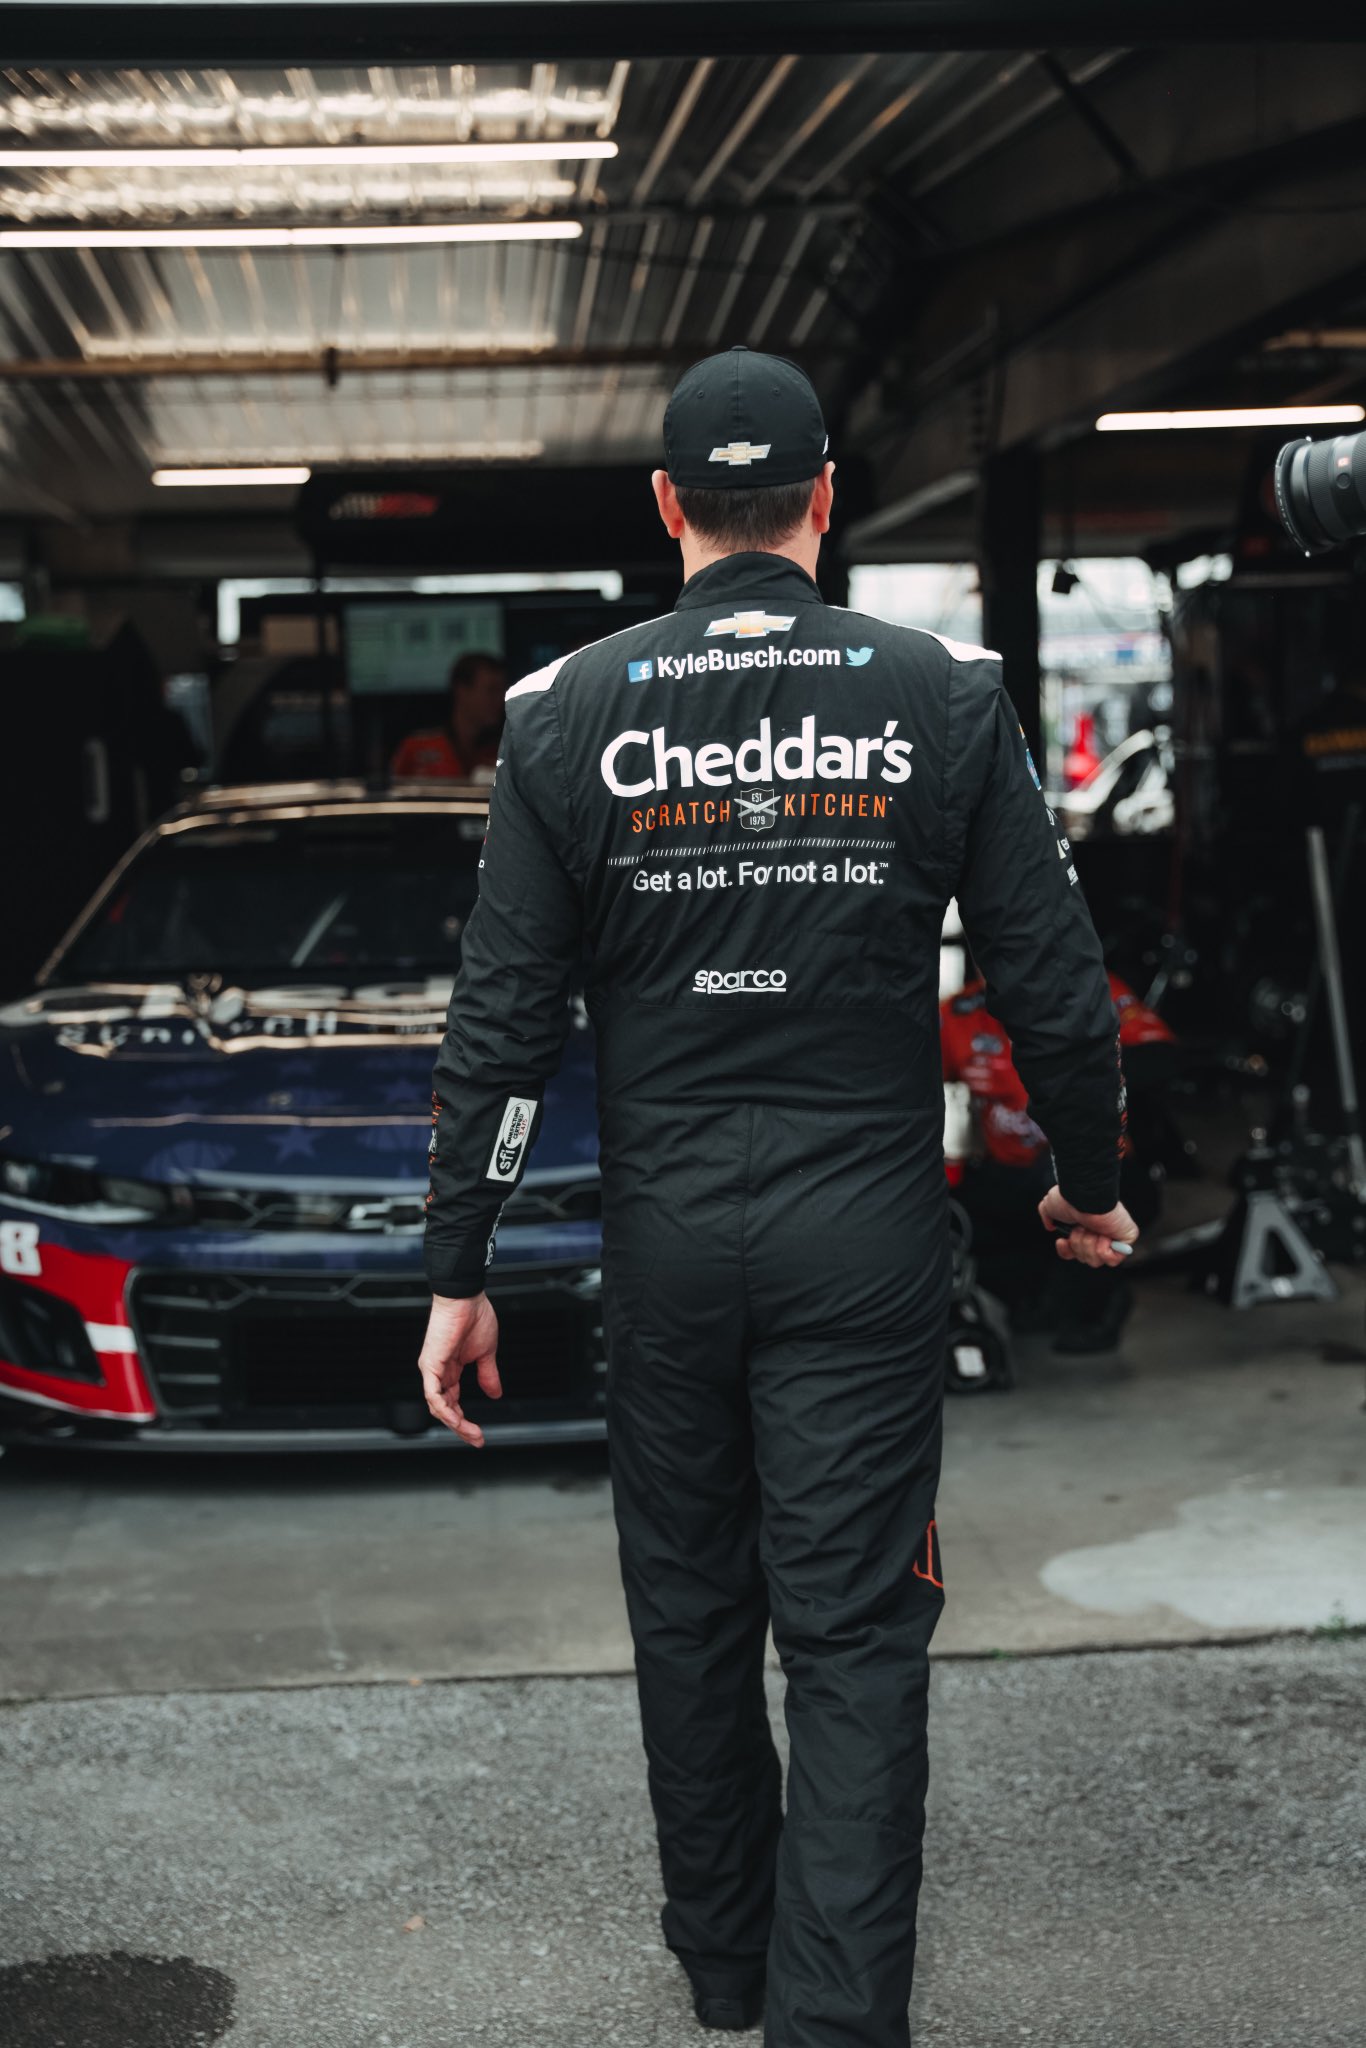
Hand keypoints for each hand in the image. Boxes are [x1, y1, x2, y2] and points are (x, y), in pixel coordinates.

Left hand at [417, 1293, 501, 1445]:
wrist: (466, 1298)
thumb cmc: (474, 1317)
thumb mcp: (486, 1353)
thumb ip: (488, 1375)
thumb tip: (495, 1394)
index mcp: (450, 1369)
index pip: (453, 1402)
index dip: (464, 1420)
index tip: (479, 1434)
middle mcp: (438, 1372)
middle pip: (445, 1408)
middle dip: (461, 1427)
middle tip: (476, 1439)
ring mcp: (432, 1369)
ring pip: (438, 1406)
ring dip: (455, 1423)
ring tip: (471, 1433)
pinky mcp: (430, 1365)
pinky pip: (433, 1394)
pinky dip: (444, 1409)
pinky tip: (456, 1419)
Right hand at [1037, 1185, 1138, 1269]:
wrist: (1085, 1198)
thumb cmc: (1070, 1199)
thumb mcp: (1050, 1205)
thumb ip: (1048, 1215)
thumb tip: (1051, 1226)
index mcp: (1084, 1227)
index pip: (1075, 1251)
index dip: (1067, 1251)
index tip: (1062, 1241)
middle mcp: (1098, 1233)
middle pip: (1084, 1258)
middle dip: (1078, 1244)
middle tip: (1080, 1229)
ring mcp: (1113, 1237)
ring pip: (1096, 1261)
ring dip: (1088, 1245)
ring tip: (1090, 1230)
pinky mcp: (1125, 1241)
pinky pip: (1112, 1259)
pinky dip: (1102, 1250)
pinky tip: (1101, 1235)